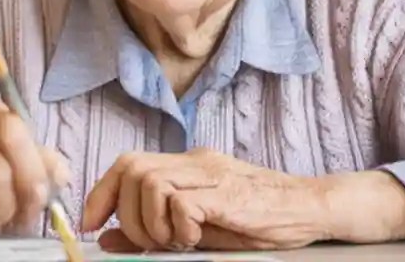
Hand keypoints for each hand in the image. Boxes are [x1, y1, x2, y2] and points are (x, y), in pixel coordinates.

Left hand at [81, 150, 330, 251]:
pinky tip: (198, 238)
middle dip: (124, 213)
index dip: (100, 193)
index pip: (128, 163)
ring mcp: (212, 174)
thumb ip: (156, 229)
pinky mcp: (227, 193)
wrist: (312, 206)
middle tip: (148, 242)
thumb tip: (107, 237)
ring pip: (149, 182)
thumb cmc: (263, 217)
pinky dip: (179, 228)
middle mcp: (197, 162)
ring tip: (176, 241)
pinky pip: (182, 203)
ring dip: (149, 223)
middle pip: (132, 168)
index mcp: (189, 165)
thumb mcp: (201, 226)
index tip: (92, 223)